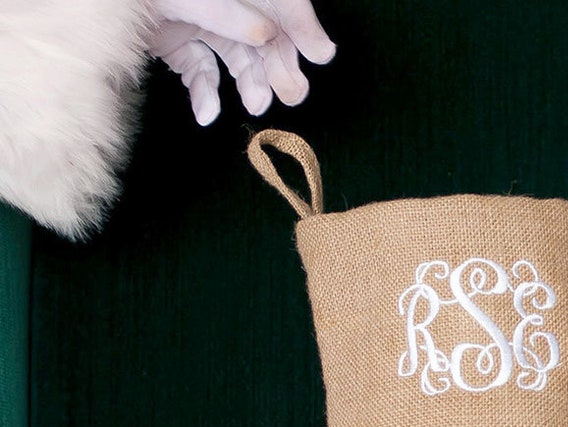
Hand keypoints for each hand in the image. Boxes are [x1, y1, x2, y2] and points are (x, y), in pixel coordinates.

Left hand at [148, 0, 335, 125]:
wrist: (83, 6)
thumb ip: (229, 14)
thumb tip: (266, 37)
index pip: (280, 0)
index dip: (302, 26)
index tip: (322, 54)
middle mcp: (220, 4)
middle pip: (264, 37)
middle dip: (280, 67)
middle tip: (292, 95)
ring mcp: (198, 25)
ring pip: (238, 61)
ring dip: (250, 87)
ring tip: (255, 108)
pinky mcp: (177, 47)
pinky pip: (202, 73)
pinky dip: (206, 96)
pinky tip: (206, 113)